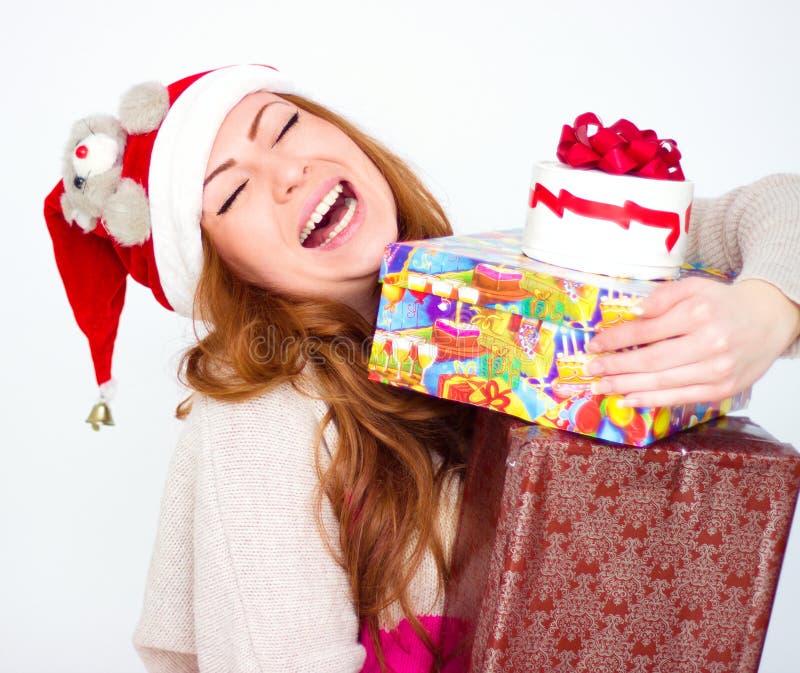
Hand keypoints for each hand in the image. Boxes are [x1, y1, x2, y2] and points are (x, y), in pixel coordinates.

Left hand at [584, 277, 799, 406]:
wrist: (768, 320)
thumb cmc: (723, 304)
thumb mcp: (694, 286)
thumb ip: (662, 297)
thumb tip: (632, 312)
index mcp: (700, 313)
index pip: (646, 330)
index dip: (616, 339)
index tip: (594, 344)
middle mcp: (710, 343)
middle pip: (651, 360)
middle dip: (615, 367)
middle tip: (591, 370)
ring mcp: (717, 370)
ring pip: (662, 382)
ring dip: (626, 387)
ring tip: (601, 387)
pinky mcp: (723, 389)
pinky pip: (680, 398)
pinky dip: (651, 401)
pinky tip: (628, 399)